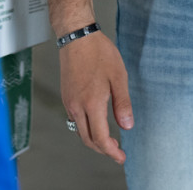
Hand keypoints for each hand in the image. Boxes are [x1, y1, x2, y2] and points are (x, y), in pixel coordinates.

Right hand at [59, 31, 133, 163]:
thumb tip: (127, 126)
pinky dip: (85, 127)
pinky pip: (74, 119)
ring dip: (93, 139)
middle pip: (87, 139)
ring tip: (109, 138)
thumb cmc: (99, 52)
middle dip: (102, 149)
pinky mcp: (66, 96)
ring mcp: (69, 101)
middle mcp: (76, 106)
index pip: (100, 138)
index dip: (111, 151)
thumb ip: (122, 103)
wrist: (77, 36)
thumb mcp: (118, 76)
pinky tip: (95, 121)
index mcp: (91, 103)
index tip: (121, 157)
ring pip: (79, 130)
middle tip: (116, 151)